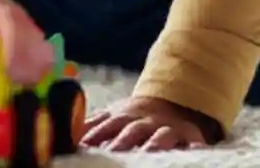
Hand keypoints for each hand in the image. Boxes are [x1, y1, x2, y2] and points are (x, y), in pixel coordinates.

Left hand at [81, 96, 221, 151]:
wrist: (171, 104)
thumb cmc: (134, 119)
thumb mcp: (113, 116)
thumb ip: (92, 125)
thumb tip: (64, 134)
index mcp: (122, 117)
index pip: (105, 126)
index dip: (94, 135)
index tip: (82, 146)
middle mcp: (144, 122)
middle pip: (131, 131)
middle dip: (121, 142)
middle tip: (111, 154)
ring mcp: (166, 128)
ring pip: (160, 136)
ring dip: (154, 144)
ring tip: (147, 155)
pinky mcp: (189, 135)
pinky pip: (193, 141)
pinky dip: (194, 146)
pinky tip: (195, 151)